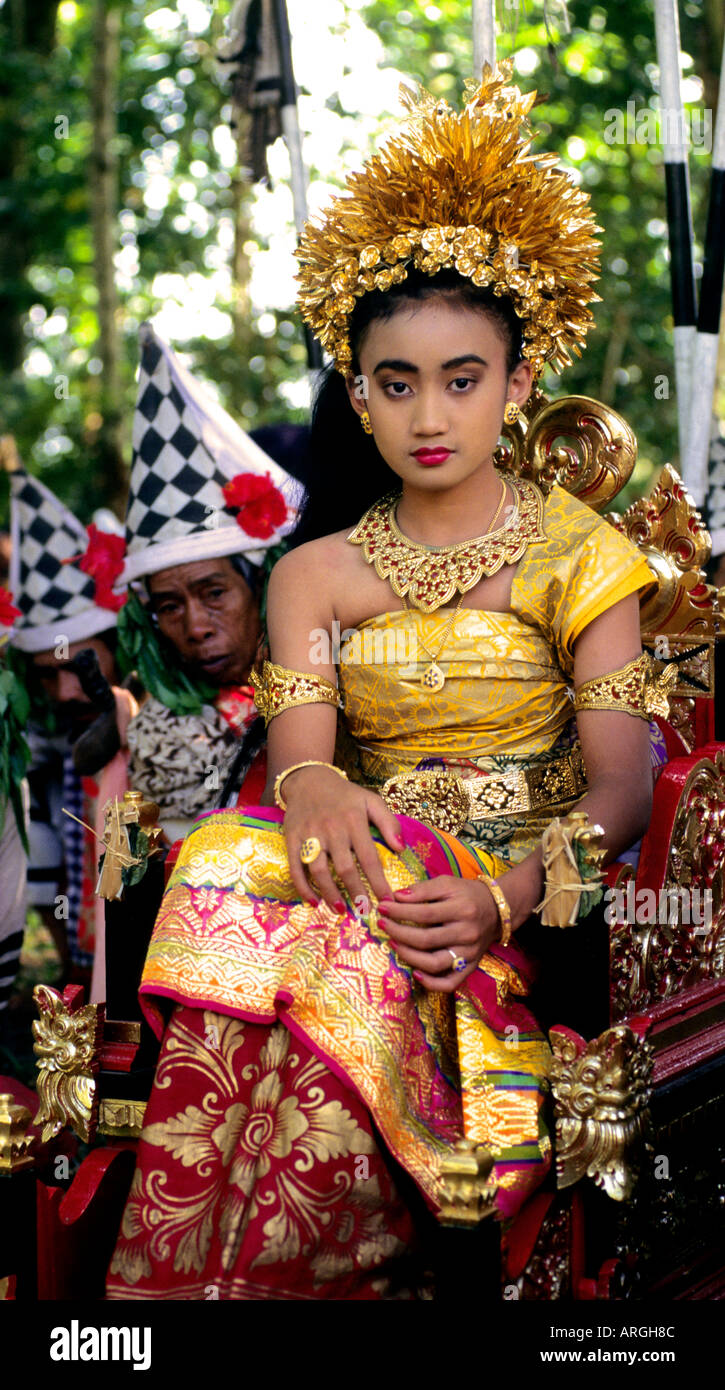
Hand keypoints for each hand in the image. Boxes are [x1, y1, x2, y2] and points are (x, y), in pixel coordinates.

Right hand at [282, 767, 403, 910]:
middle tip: (365, 911)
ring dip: (330, 893)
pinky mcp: (292, 839)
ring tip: (341, 910)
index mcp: (354, 821)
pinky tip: (313, 901)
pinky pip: (296, 867)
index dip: (379, 882)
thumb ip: (389, 822)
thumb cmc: (344, 794)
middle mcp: (332, 829)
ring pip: (319, 870)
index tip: (387, 901)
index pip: (369, 858)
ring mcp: (310, 835)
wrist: (309, 779)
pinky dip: (303, 887)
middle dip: (356, 893)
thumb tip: (401, 849)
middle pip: (345, 868)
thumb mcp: (371, 800)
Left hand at [378, 876, 503, 992]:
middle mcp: (467, 933)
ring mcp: (469, 953)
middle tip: (382, 924)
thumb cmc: (467, 894)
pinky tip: (415, 973)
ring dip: (408, 956)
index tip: (382, 907)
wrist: (497, 910)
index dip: (400, 911)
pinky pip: (450, 983)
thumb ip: (423, 889)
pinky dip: (431, 983)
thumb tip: (396, 897)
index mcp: (462, 909)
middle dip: (398, 932)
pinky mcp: (470, 967)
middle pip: (426, 939)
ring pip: (434, 963)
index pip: (425, 913)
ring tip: (393, 943)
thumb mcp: (448, 883)